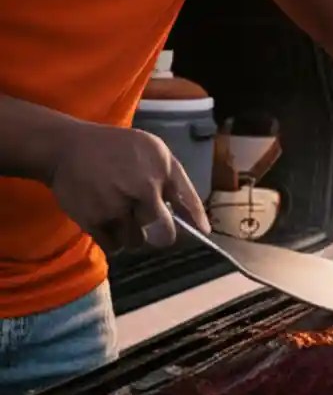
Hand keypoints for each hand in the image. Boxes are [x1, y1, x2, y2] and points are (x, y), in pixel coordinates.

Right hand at [48, 122, 211, 253]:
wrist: (68, 148)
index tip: (203, 233)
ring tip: (125, 217)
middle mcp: (141, 191)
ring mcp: (116, 208)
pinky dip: (115, 240)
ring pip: (136, 242)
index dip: (196, 221)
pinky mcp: (93, 221)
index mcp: (159, 172)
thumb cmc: (118, 149)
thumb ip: (175, 181)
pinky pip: (114, 246)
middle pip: (163, 234)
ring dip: (134, 236)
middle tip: (154, 228)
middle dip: (161, 234)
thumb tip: (194, 215)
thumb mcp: (155, 152)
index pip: (187, 203)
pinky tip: (110, 223)